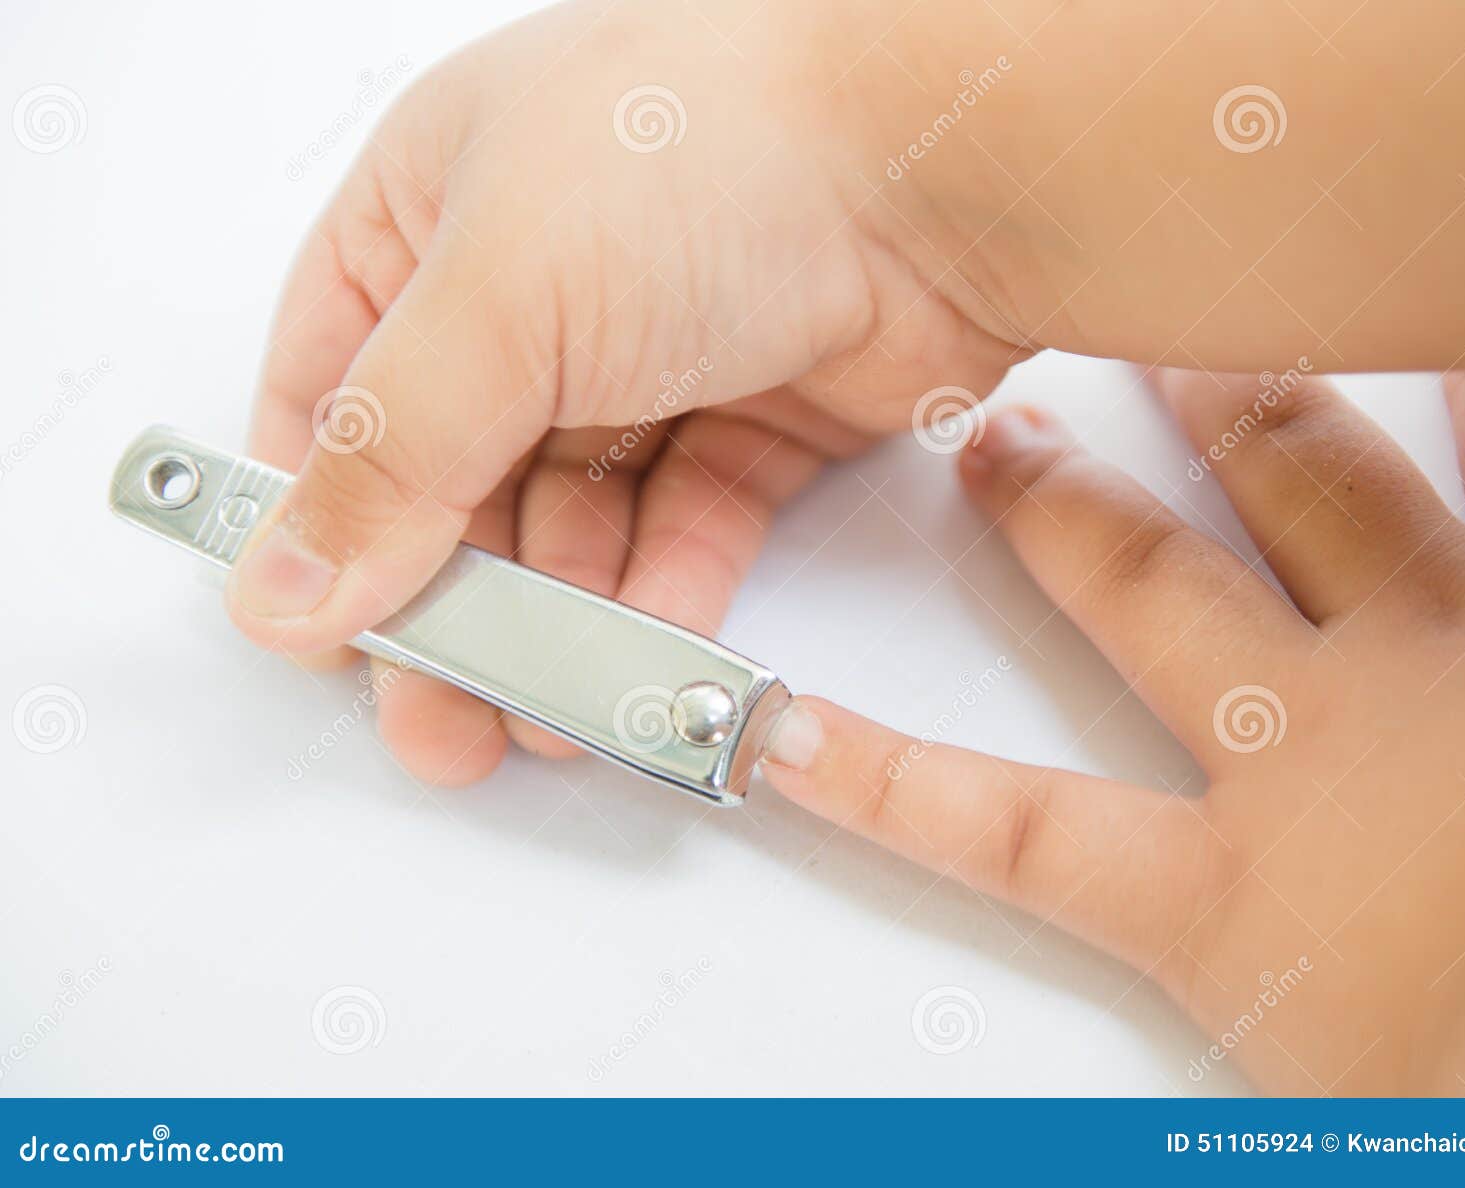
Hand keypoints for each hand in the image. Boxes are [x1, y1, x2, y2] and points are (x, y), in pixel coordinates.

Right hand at [227, 0, 1017, 780]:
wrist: (940, 165)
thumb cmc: (712, 157)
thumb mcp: (497, 300)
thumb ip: (386, 457)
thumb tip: (283, 589)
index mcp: (438, 202)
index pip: (333, 376)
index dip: (315, 506)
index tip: (313, 626)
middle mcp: (542, 275)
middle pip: (457, 469)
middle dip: (449, 600)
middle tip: (440, 721)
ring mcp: (654, 346)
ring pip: (574, 513)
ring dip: (560, 617)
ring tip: (548, 716)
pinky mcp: (759, 412)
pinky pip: (684, 523)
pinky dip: (662, 593)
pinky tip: (650, 657)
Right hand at [761, 368, 1464, 1094]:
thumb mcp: (1344, 1102)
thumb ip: (1252, 1045)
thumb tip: (1190, 1116)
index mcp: (1249, 892)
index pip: (1007, 832)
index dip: (877, 777)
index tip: (788, 725)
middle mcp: (1329, 738)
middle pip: (1146, 591)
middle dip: (1059, 510)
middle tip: (1003, 440)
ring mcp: (1463, 647)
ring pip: (1320, 480)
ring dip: (1246, 404)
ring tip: (1194, 336)